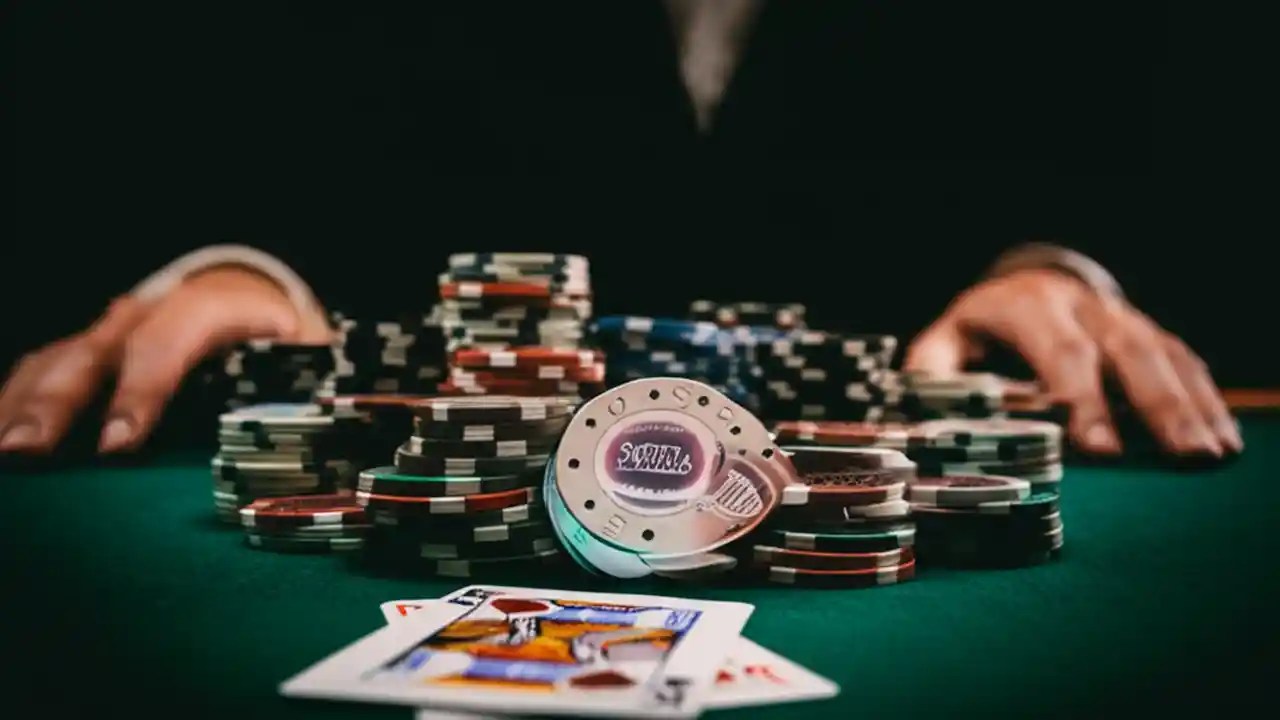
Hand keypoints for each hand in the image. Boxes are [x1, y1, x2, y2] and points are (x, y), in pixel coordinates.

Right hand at [0, 267, 331, 454]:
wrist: (256, 305)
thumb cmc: (287, 346)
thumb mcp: (311, 359)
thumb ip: (302, 391)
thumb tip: (307, 443)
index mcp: (217, 307)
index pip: (175, 335)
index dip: (144, 387)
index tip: (118, 444)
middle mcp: (153, 312)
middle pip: (100, 350)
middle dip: (59, 403)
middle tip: (26, 450)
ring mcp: (113, 332)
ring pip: (57, 362)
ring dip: (21, 405)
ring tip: (4, 455)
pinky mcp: (89, 355)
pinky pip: (40, 375)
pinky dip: (14, 406)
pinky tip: (3, 444)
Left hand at [903, 268, 1240, 457]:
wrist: (1018, 288)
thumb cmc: (976, 334)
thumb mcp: (943, 345)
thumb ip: (935, 377)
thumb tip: (924, 420)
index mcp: (1028, 306)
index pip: (1060, 349)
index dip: (1082, 397)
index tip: (1099, 449)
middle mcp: (1083, 306)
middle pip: (1127, 351)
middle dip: (1155, 405)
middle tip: (1181, 456)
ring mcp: (1121, 317)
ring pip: (1164, 355)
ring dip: (1191, 406)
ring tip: (1210, 456)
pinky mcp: (1147, 333)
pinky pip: (1184, 362)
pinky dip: (1206, 400)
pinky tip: (1224, 439)